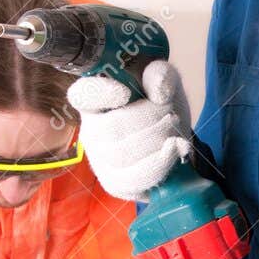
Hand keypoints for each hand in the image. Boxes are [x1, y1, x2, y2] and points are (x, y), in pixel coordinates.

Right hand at [66, 59, 191, 201]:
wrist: (172, 141)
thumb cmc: (160, 107)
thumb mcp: (165, 83)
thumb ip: (161, 74)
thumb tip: (158, 87)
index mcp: (95, 99)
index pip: (83, 95)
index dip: (98, 94)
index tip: (124, 92)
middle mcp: (90, 130)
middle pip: (112, 127)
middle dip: (150, 118)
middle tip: (172, 114)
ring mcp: (100, 160)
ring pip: (123, 154)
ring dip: (158, 139)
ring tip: (175, 130)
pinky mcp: (115, 183)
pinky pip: (133, 178)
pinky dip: (159, 163)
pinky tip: (175, 149)